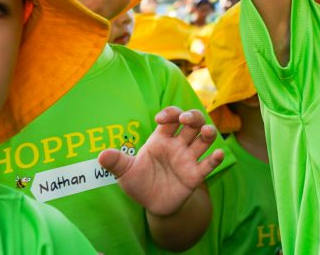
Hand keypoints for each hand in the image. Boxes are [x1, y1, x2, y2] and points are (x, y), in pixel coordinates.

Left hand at [98, 107, 224, 216]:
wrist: (153, 205)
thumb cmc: (140, 183)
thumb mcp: (125, 173)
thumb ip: (116, 163)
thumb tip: (100, 155)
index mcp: (161, 138)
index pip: (170, 118)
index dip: (169, 114)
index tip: (160, 119)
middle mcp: (178, 144)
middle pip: (192, 122)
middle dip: (192, 117)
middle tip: (185, 120)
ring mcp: (189, 158)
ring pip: (204, 139)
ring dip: (208, 132)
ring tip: (206, 131)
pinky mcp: (195, 175)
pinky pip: (209, 164)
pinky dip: (216, 158)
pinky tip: (219, 154)